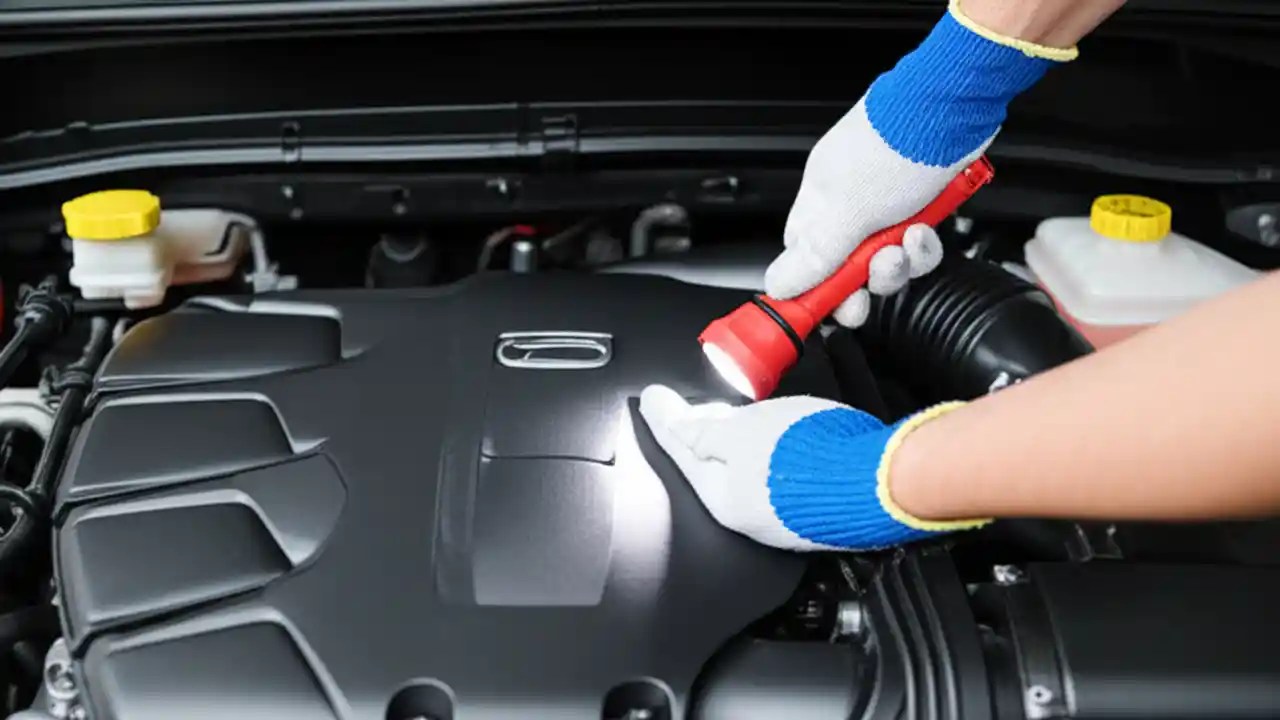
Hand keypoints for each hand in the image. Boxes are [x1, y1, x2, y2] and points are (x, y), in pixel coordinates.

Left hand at [638, 385, 985, 550]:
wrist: (883, 481)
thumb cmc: (812, 456)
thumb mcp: (742, 432)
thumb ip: (702, 429)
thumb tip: (667, 419)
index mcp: (723, 500)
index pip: (681, 450)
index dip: (665, 418)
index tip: (653, 399)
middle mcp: (750, 516)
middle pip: (712, 466)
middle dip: (699, 435)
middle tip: (687, 407)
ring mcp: (785, 516)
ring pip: (747, 471)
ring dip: (736, 443)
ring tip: (730, 417)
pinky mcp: (816, 509)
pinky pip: (780, 476)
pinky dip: (770, 453)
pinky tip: (777, 438)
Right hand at [766, 0, 1075, 325]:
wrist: (955, 106)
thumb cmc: (896, 142)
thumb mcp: (847, 212)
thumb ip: (814, 256)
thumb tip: (778, 285)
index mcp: (819, 201)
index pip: (804, 260)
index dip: (818, 288)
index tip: (835, 305)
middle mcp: (849, 203)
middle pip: (848, 267)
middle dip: (867, 279)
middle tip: (879, 273)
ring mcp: (886, 204)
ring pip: (886, 258)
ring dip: (900, 261)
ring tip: (907, 241)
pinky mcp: (920, 204)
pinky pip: (916, 243)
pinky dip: (923, 243)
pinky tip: (924, 227)